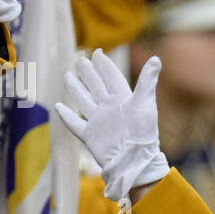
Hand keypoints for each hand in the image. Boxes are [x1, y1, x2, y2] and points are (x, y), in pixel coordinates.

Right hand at [56, 50, 168, 202]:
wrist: (134, 161)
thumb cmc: (142, 133)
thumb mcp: (145, 103)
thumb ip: (147, 81)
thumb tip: (156, 58)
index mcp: (123, 99)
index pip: (112, 78)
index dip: (104, 65)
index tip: (97, 52)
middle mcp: (109, 109)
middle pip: (96, 86)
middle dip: (88, 73)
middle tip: (80, 59)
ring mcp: (98, 122)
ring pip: (84, 101)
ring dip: (76, 89)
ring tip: (67, 76)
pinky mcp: (90, 136)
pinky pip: (75, 124)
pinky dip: (66, 115)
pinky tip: (58, 106)